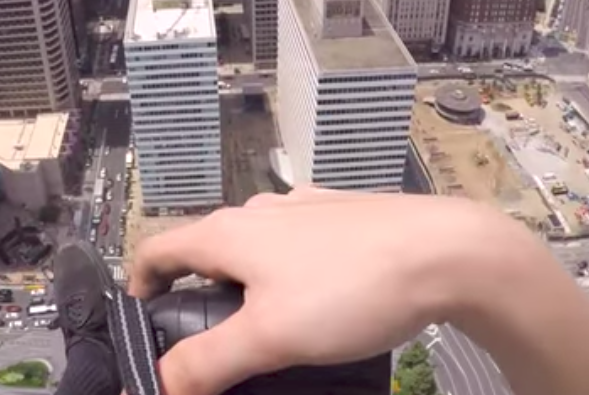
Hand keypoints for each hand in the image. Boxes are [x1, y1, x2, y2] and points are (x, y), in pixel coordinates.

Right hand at [126, 188, 544, 394]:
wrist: (448, 253)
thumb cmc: (350, 290)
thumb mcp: (269, 336)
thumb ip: (206, 362)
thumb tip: (160, 385)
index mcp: (229, 232)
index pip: (158, 250)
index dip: (139, 286)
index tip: (143, 323)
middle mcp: (260, 212)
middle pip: (208, 253)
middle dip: (199, 299)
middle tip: (211, 351)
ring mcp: (306, 211)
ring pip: (257, 252)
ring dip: (247, 291)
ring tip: (268, 338)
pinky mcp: (346, 219)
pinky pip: (299, 251)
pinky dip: (290, 280)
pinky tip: (319, 310)